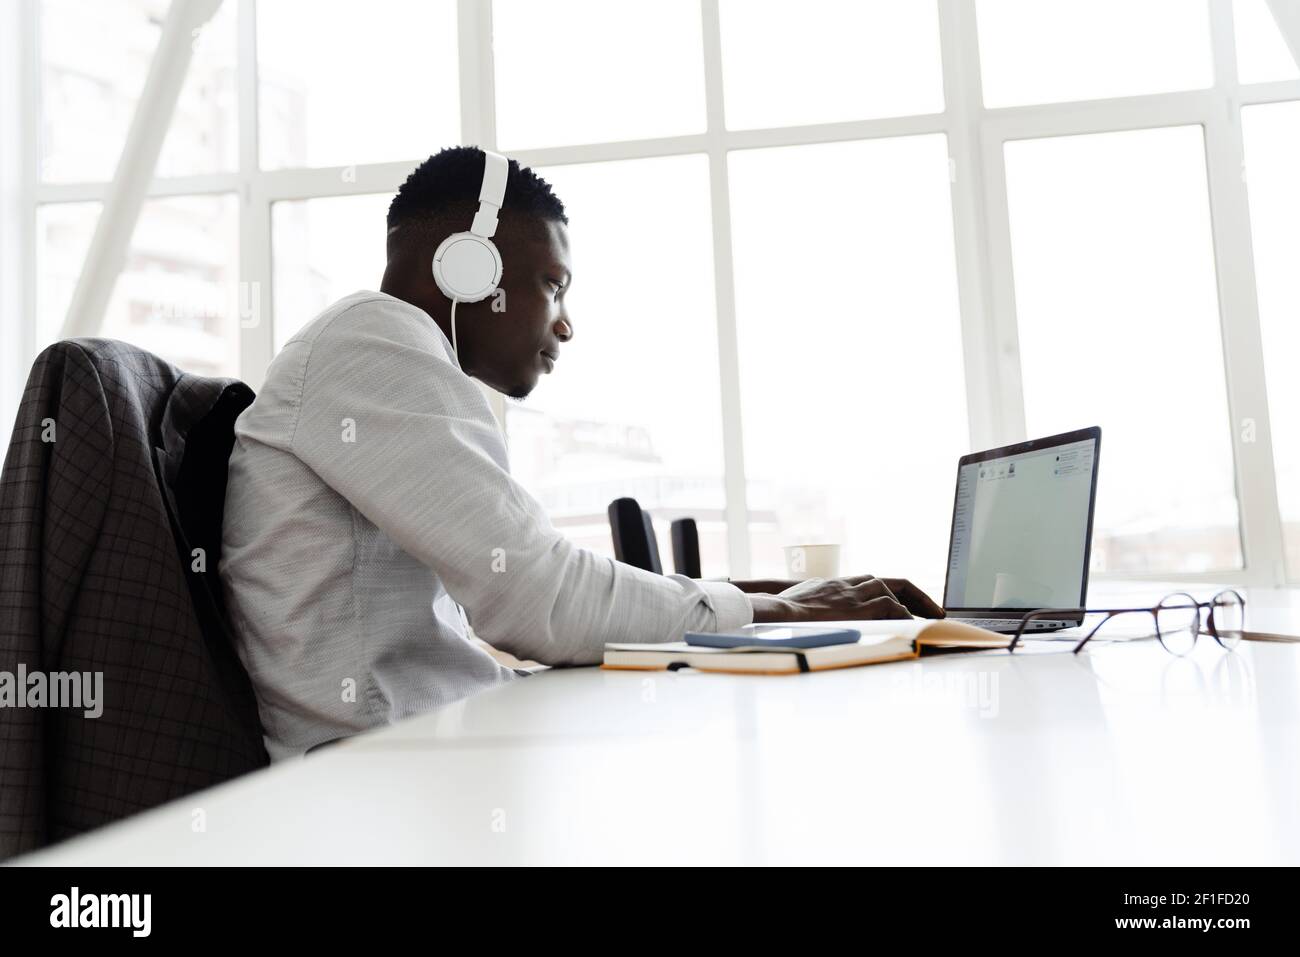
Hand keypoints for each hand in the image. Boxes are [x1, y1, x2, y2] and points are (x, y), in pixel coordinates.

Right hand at [747, 575, 943, 622]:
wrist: (779, 612)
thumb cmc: (781, 613)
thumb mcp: (798, 605)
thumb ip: (811, 606)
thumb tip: (804, 618)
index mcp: (834, 584)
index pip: (870, 581)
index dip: (890, 592)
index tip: (903, 603)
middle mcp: (847, 585)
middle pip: (889, 581)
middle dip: (914, 594)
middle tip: (933, 609)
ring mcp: (854, 594)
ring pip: (892, 591)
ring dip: (916, 604)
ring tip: (932, 619)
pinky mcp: (860, 606)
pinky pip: (892, 607)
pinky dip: (905, 615)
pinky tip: (912, 626)